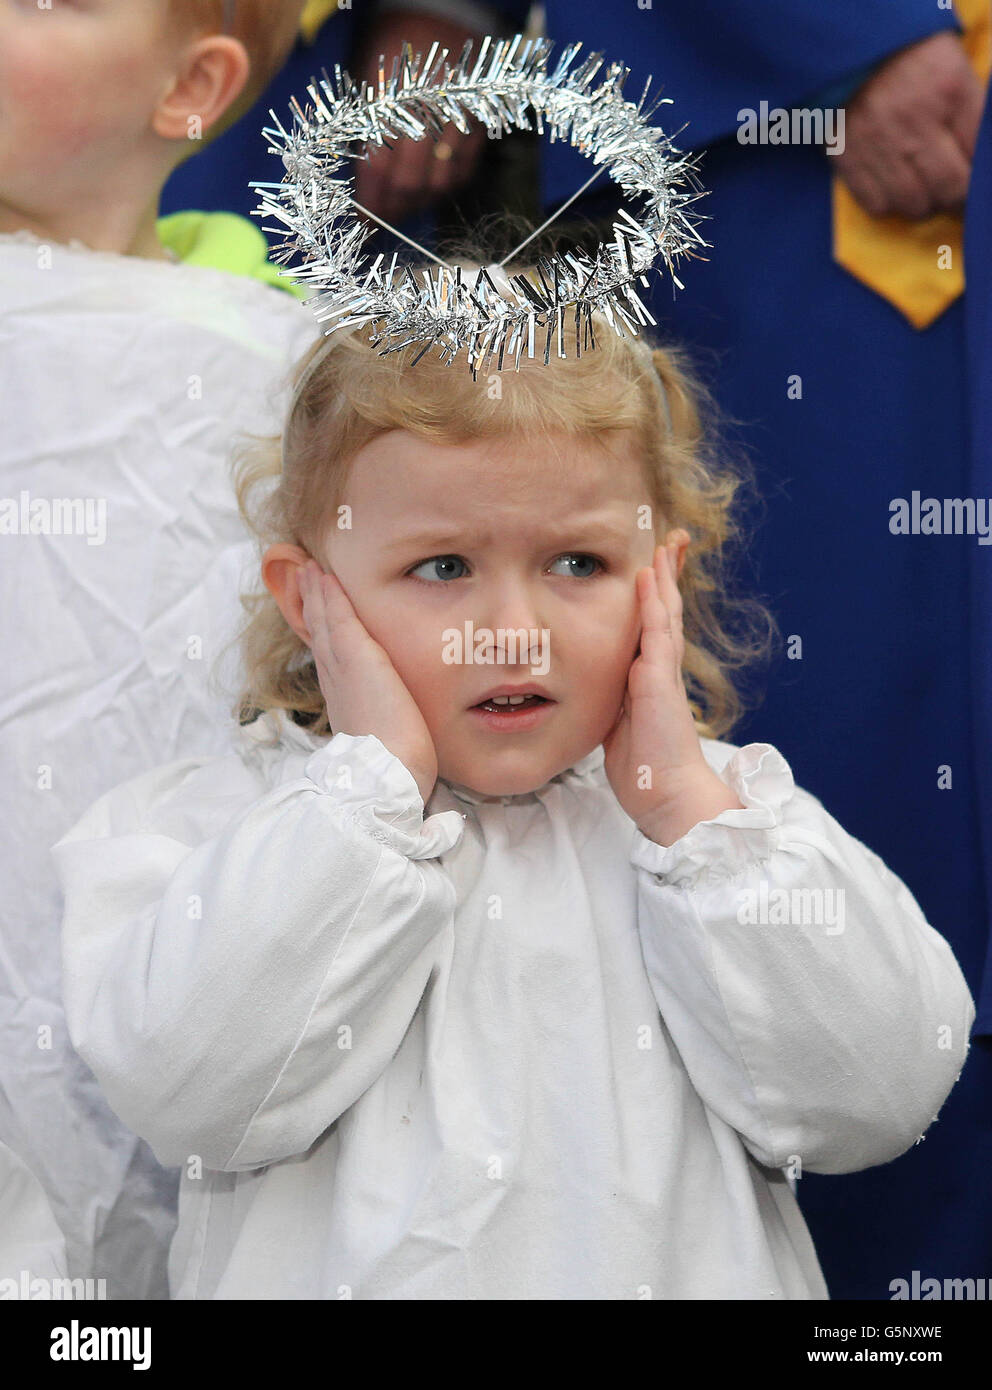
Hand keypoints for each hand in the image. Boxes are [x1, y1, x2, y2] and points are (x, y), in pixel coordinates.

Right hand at [297, 560, 437, 805]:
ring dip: (316, 594)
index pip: (331, 660)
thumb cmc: (395, 770)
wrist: (387, 775)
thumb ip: (390, 731)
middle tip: (304, 580)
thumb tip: (402, 736)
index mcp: (345, 702)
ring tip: (310, 569)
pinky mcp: (358, 657)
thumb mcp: (387, 744)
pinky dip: (329, 595)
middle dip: (313, 607)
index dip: (323, 635)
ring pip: (324, 622)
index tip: (318, 616)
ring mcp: (343, 668)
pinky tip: (325, 575)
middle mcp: (337, 682)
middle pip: (320, 635)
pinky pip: (339, 617)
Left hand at [352, 11, 489, 225]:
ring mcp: (457, 119)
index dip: (370, 199)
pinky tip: (429, 192)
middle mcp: (427, 112)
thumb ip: (362, 125)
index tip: (362, 221)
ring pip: (438, 182)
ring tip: (402, 210)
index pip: (378, 165)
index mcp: (393, 99)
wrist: (443, 16)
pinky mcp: (478, 124)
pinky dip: (445, 188)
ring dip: (418, 204)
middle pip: (409, 180)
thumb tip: (359, 181)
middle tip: (380, 222)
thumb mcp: (368, 77)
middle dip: (392, 208)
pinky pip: (463, 171)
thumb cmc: (396, 48)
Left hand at [603, 535, 742, 845]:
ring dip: (664, 576)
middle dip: (668, 574)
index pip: (654, 627)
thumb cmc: (645, 769)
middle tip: (674, 540)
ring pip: (666, 612)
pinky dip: (653, 602)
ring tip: (667, 543)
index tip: (654, 567)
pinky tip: (648, 576)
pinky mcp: (659, 680)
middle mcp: (661, 669)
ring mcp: (663, 672)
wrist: (668, 795)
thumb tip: (596, 693)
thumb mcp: (620, 728)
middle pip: (667, 610)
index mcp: (651, 678)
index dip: (655, 596)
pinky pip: (657, 632)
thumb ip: (614, 703)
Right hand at [833, 31, 983, 219]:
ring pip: (914, 204)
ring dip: (923, 204)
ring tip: (922, 190)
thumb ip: (970, 114)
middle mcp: (916, 123)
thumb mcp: (953, 71)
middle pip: (950, 188)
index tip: (975, 183)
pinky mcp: (849, 159)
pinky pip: (878, 204)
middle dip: (957, 199)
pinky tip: (893, 188)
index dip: (981, 178)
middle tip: (954, 196)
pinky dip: (889, 204)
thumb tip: (978, 158)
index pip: (978, 156)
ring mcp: (880, 144)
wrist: (851, 52)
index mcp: (950, 91)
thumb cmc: (910, 60)